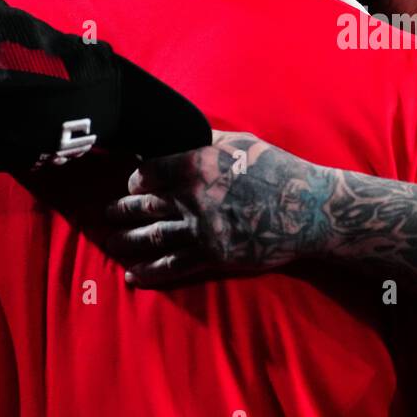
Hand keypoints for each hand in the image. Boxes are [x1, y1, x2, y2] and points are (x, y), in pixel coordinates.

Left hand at [103, 130, 334, 286]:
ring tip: (111, 241)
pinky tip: (133, 275)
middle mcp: (193, 198)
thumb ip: (205, 142)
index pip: (148, 172)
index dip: (136, 178)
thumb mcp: (241, 143)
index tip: (133, 183)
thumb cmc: (278, 170)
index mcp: (197, 164)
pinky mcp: (214, 256)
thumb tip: (177, 140)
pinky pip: (174, 266)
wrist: (309, 209)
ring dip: (128, 240)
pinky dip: (150, 272)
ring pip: (153, 236)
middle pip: (144, 204)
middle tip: (106, 214)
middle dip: (121, 210)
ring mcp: (202, 229)